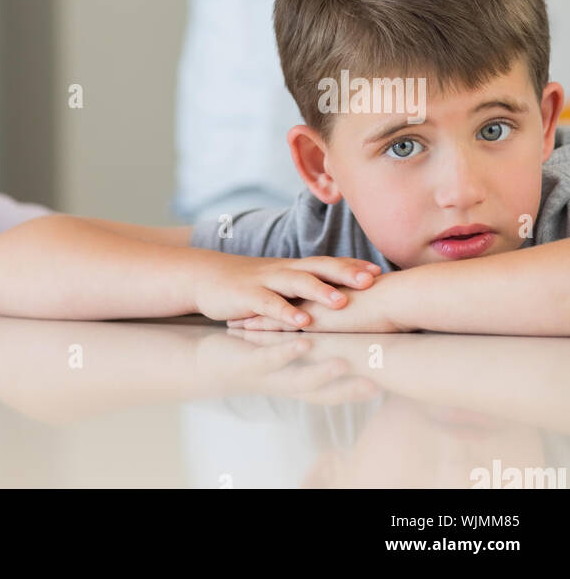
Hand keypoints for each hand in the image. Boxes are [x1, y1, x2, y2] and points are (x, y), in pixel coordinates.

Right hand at [193, 255, 382, 327]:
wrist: (206, 277)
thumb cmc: (249, 284)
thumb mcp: (279, 284)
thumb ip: (305, 288)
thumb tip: (340, 297)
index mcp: (293, 269)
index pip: (328, 264)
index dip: (352, 267)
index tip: (381, 273)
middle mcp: (283, 271)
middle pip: (318, 267)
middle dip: (345, 273)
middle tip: (371, 281)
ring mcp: (265, 281)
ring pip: (296, 282)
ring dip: (319, 291)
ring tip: (341, 301)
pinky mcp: (247, 296)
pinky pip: (269, 304)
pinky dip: (286, 312)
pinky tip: (301, 322)